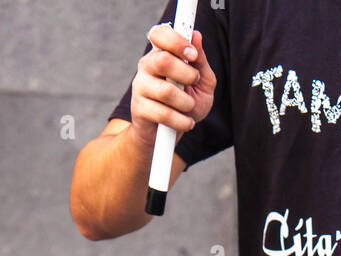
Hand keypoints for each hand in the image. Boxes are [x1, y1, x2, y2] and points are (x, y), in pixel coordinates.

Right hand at [128, 26, 215, 149]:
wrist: (169, 136)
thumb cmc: (186, 105)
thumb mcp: (201, 83)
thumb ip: (200, 61)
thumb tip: (197, 36)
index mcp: (160, 54)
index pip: (159, 34)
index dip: (176, 41)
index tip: (192, 54)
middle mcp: (147, 66)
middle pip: (163, 60)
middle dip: (186, 73)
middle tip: (195, 81)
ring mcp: (140, 87)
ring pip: (166, 91)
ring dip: (186, 102)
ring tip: (189, 107)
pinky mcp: (139, 109)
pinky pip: (164, 114)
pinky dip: (182, 121)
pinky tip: (186, 122)